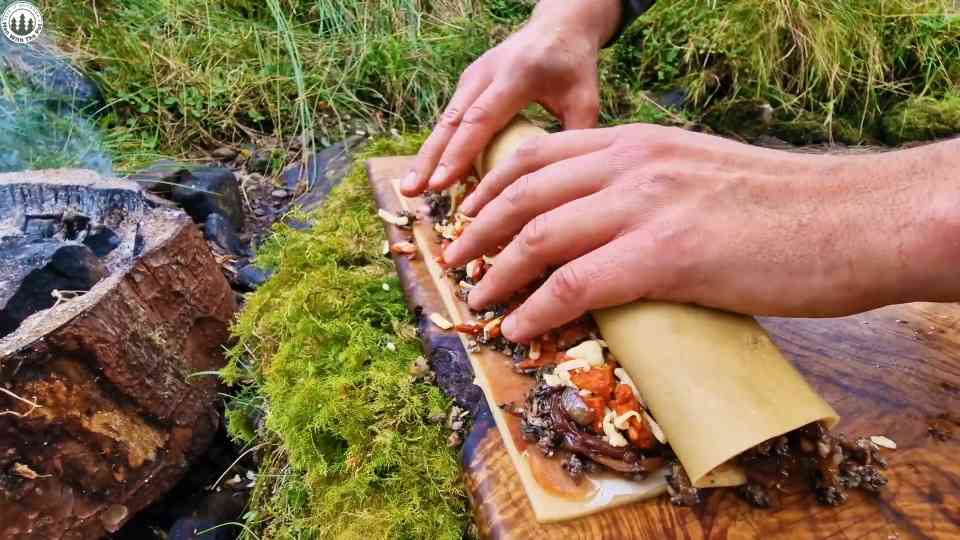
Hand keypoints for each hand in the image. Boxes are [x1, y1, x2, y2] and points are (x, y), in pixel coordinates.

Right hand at [400, 0, 621, 196]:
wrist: (559, 25)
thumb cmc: (574, 66)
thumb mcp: (585, 100)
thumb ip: (573, 140)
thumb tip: (558, 186)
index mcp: (516, 75)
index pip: (480, 119)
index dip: (459, 154)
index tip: (441, 183)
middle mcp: (486, 73)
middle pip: (451, 120)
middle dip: (430, 159)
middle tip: (410, 191)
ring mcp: (472, 76)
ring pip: (445, 120)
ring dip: (427, 155)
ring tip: (410, 188)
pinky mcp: (468, 84)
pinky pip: (451, 118)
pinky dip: (440, 146)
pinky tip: (430, 173)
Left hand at [443, 124, 959, 341]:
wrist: (854, 219)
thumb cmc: (788, 208)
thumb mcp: (702, 176)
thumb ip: (650, 191)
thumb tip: (610, 229)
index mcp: (640, 142)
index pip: (540, 155)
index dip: (493, 187)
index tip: (472, 216)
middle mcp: (633, 163)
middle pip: (524, 192)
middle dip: (478, 228)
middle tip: (456, 259)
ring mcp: (645, 206)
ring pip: (539, 236)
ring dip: (496, 273)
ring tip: (477, 301)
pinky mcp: (664, 255)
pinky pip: (573, 284)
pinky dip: (535, 310)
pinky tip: (519, 330)